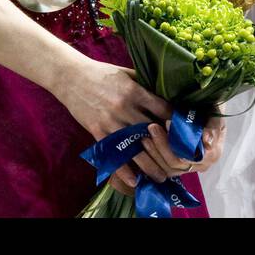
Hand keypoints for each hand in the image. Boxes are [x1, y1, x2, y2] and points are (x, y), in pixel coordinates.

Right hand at [53, 57, 171, 196]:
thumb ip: (145, 85)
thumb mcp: (126, 73)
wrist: (70, 76)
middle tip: (179, 163)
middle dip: (167, 148)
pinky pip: (113, 153)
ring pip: (135, 148)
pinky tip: (134, 180)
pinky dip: (124, 169)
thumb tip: (166, 97)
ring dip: (150, 165)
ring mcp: (110, 121)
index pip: (163, 110)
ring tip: (161, 177)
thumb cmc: (101, 73)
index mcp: (135, 91)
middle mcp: (125, 107)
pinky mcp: (97, 131)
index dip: (176, 123)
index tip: (184, 134)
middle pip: (152, 133)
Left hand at [131, 116, 226, 189]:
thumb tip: (207, 141)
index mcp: (212, 154)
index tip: (166, 123)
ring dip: (153, 152)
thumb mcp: (215, 115)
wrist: (205, 114)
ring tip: (144, 135)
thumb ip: (213, 127)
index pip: (192, 157)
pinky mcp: (174, 169)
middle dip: (161, 145)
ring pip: (166, 169)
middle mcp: (200, 166)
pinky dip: (150, 159)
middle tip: (151, 126)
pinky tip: (142, 146)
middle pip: (176, 163)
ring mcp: (187, 168)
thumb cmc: (210, 112)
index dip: (177, 143)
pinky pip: (160, 170)